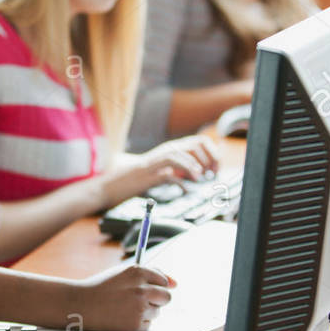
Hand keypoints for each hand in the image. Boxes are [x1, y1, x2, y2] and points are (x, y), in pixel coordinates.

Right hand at [72, 263, 174, 330]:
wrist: (81, 305)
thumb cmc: (103, 287)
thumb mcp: (124, 273)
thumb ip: (150, 273)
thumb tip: (175, 284)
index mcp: (138, 271)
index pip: (163, 280)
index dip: (153, 286)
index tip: (140, 289)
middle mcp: (141, 289)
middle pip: (166, 297)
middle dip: (157, 299)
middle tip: (137, 301)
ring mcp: (140, 308)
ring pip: (157, 311)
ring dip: (146, 311)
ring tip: (124, 308)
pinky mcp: (136, 325)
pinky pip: (148, 324)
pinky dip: (138, 322)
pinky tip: (121, 317)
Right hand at [99, 136, 220, 207]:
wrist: (113, 184)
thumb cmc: (138, 179)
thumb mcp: (161, 171)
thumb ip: (177, 169)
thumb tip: (197, 174)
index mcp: (170, 148)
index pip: (199, 142)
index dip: (211, 153)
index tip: (215, 168)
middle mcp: (165, 151)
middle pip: (193, 145)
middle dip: (207, 158)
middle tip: (211, 173)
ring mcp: (156, 162)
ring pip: (179, 154)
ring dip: (193, 165)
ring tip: (200, 177)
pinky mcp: (148, 175)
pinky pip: (167, 174)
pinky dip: (179, 180)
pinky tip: (186, 188)